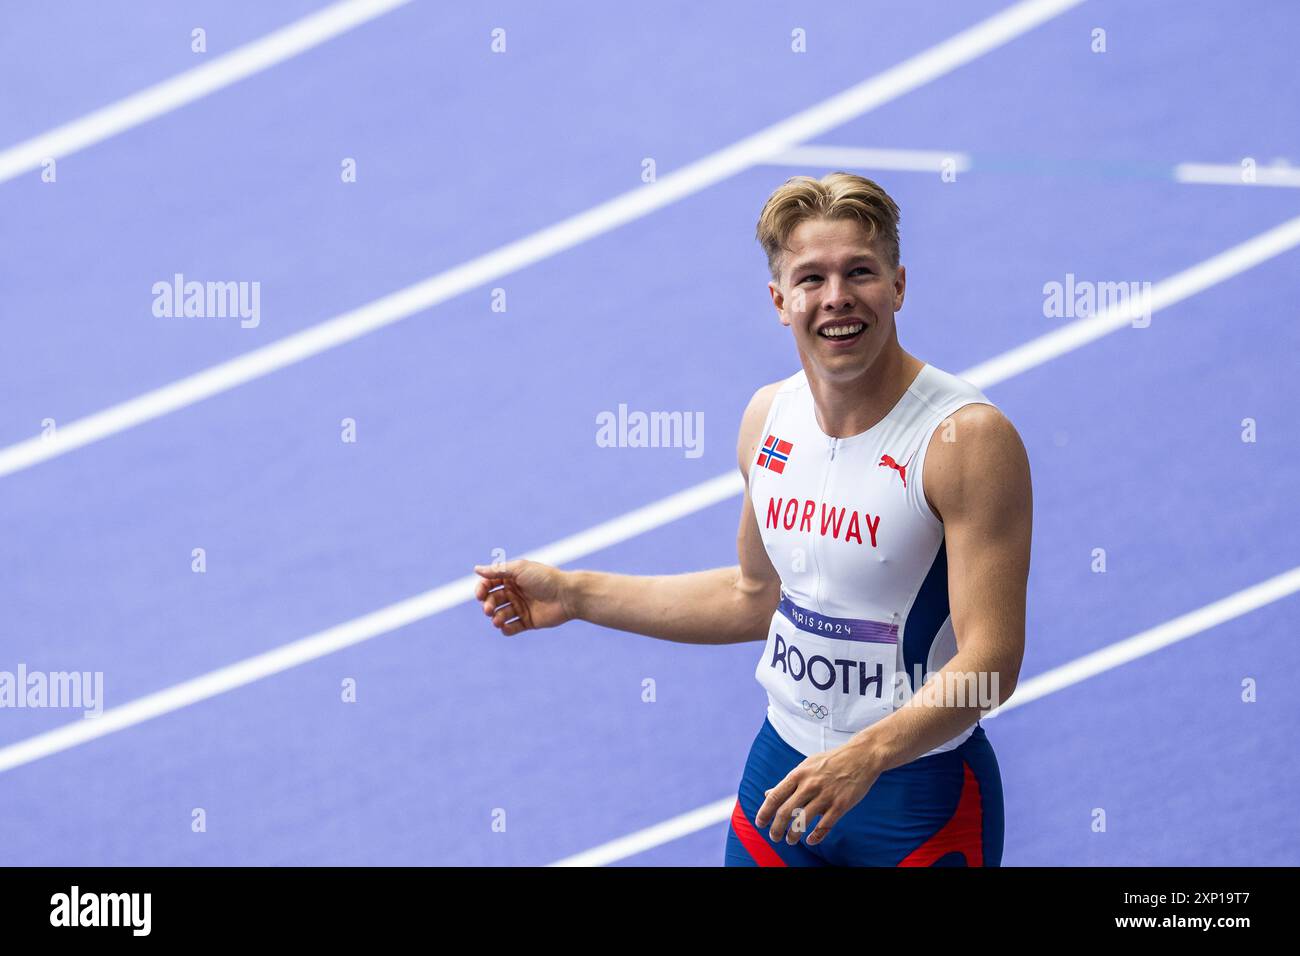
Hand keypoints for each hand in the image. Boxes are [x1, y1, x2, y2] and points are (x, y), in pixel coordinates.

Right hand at [473, 559, 573, 634]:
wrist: (567, 595)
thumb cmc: (544, 578)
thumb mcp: (519, 569)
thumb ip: (497, 571)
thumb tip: (476, 569)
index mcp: (511, 578)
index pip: (489, 584)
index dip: (481, 589)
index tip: (479, 595)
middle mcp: (514, 592)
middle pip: (493, 600)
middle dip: (488, 605)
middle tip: (488, 609)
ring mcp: (521, 607)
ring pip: (500, 615)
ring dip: (496, 618)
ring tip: (498, 621)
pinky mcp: (527, 621)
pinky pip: (512, 628)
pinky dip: (506, 629)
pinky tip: (506, 627)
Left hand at [753, 743, 880, 846]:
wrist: (861, 756)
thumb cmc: (831, 761)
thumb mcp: (806, 766)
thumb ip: (788, 782)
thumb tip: (768, 794)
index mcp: (799, 774)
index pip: (776, 796)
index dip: (765, 812)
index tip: (759, 823)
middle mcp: (810, 785)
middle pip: (786, 811)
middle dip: (776, 828)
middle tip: (774, 837)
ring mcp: (826, 795)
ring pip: (803, 821)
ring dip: (793, 835)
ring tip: (790, 840)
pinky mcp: (841, 805)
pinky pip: (825, 826)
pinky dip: (816, 836)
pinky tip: (810, 841)